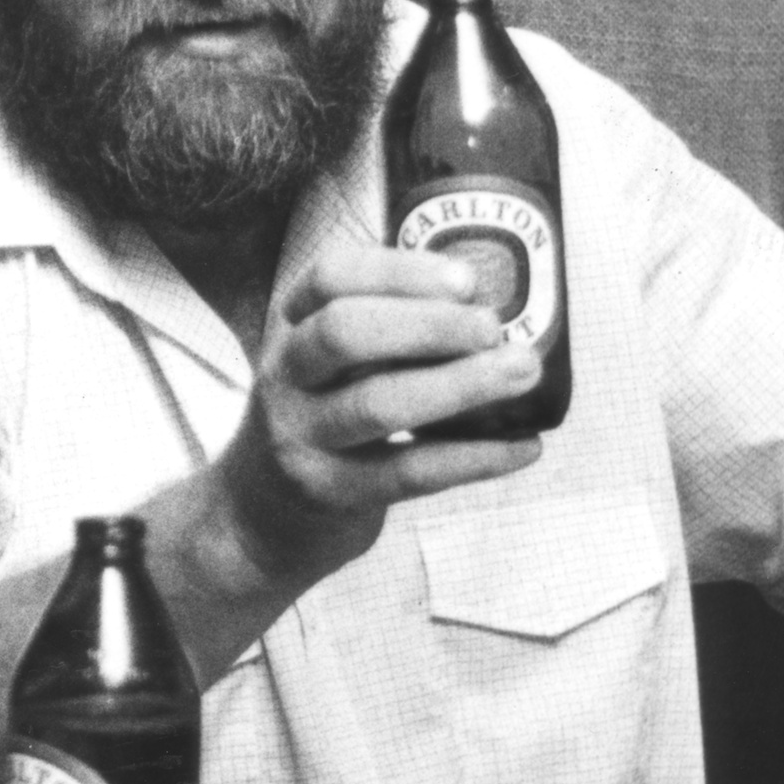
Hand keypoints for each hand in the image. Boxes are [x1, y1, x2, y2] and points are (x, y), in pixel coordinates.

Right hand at [221, 243, 543, 569]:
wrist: (260, 512)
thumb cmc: (325, 417)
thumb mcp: (331, 363)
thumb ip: (393, 330)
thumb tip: (503, 305)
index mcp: (294, 326)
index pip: (331, 278)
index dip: (401, 271)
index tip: (467, 279)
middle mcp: (287, 375)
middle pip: (345, 333)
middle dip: (428, 324)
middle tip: (494, 328)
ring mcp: (302, 437)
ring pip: (376, 404)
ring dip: (459, 385)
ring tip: (523, 372)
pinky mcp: (329, 493)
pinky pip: (408, 472)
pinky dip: (474, 458)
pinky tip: (524, 446)